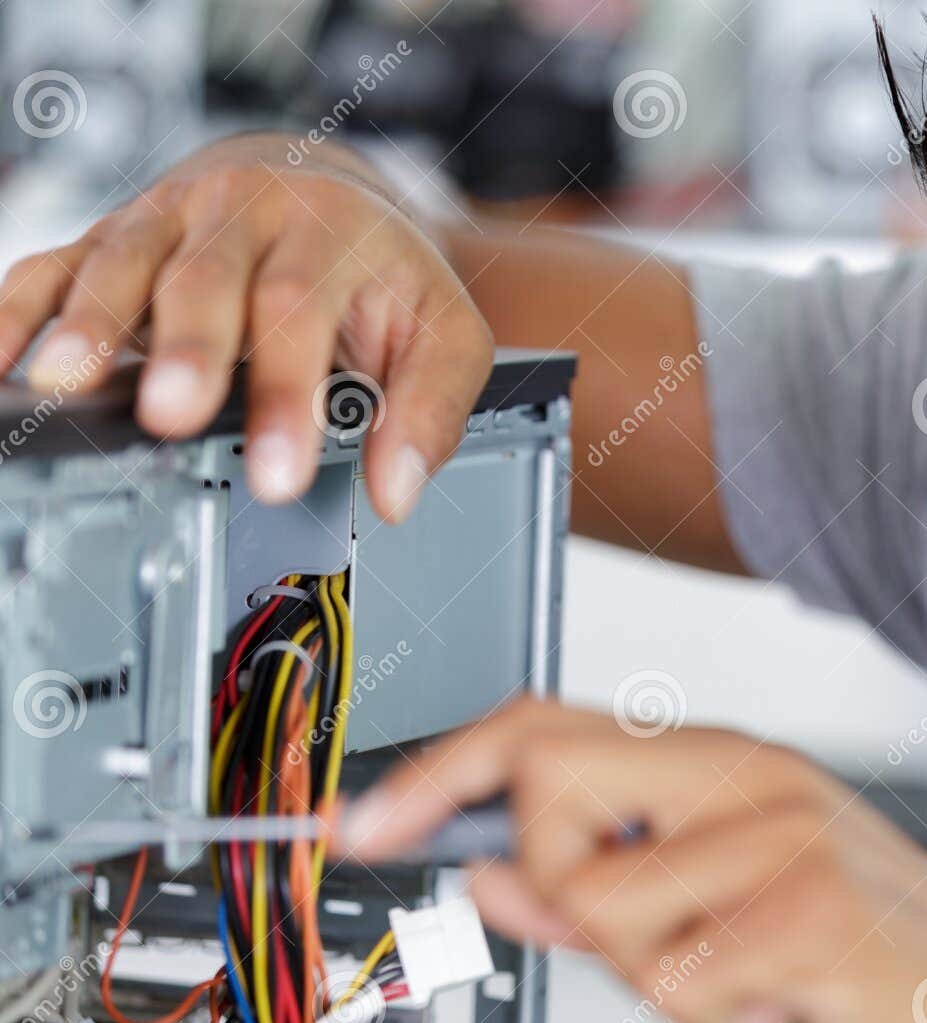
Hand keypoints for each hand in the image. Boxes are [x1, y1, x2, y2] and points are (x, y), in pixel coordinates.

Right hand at [0, 137, 492, 520]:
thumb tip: (396, 491)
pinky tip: (6, 363)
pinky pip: (56, 264)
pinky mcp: (116, 235)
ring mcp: (172, 218)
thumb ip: (430, 409)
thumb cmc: (382, 272)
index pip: (303, 312)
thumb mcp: (443, 332)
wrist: (328, 188)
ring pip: (124, 262)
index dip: (288, 396)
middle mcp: (245, 213)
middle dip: (188, 352)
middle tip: (172, 416)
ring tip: (63, 386)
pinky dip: (20, 310)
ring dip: (90, 325)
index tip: (278, 472)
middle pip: (208, 280)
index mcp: (330, 231)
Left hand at [339, 699, 926, 1022]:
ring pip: (601, 908)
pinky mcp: (810, 911)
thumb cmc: (858, 954)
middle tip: (637, 934)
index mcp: (720, 759)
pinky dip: (712, 1020)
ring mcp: (783, 834)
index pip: (546, 724)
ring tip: (741, 981)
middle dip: (550, 882)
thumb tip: (479, 873)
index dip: (437, 771)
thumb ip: (596, 886)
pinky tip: (782, 1005)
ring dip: (653, 979)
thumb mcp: (713, 913)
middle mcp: (747, 774)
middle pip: (549, 781)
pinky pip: (677, 981)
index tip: (361, 825)